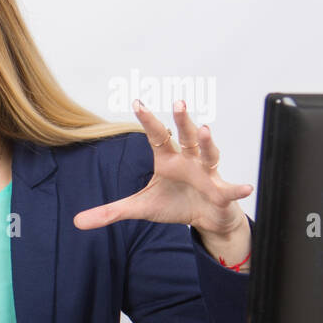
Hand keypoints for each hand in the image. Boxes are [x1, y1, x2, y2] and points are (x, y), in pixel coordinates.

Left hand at [73, 99, 252, 238]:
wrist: (205, 218)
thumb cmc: (175, 205)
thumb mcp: (140, 209)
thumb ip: (110, 212)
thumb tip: (78, 221)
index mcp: (168, 160)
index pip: (157, 136)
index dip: (148, 121)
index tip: (137, 102)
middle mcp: (189, 161)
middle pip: (184, 137)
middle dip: (182, 121)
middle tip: (178, 102)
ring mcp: (207, 174)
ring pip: (208, 154)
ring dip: (207, 142)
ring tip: (204, 129)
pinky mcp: (222, 192)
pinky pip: (229, 190)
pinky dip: (237, 189)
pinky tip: (245, 188)